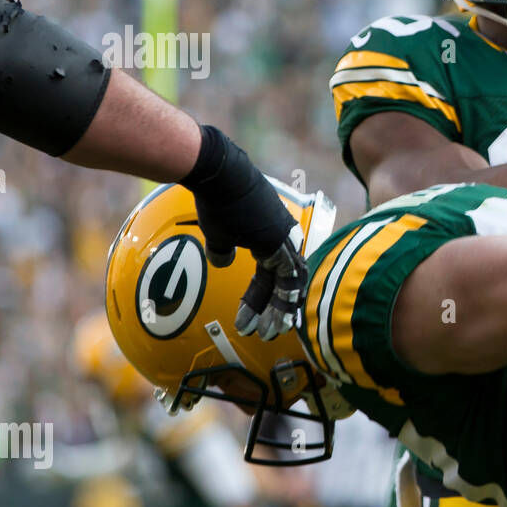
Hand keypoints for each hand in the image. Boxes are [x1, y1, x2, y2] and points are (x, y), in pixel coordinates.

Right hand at [184, 125, 308, 339]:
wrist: (217, 173)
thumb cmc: (215, 197)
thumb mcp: (219, 229)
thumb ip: (224, 247)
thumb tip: (222, 262)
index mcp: (274, 233)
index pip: (278, 270)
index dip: (270, 294)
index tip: (262, 314)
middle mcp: (285, 236)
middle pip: (290, 278)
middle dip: (280, 307)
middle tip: (273, 332)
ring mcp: (285, 236)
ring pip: (291, 281)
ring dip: (279, 310)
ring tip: (268, 334)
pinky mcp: (278, 239)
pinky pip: (286, 277)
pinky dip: (276, 300)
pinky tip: (262, 318)